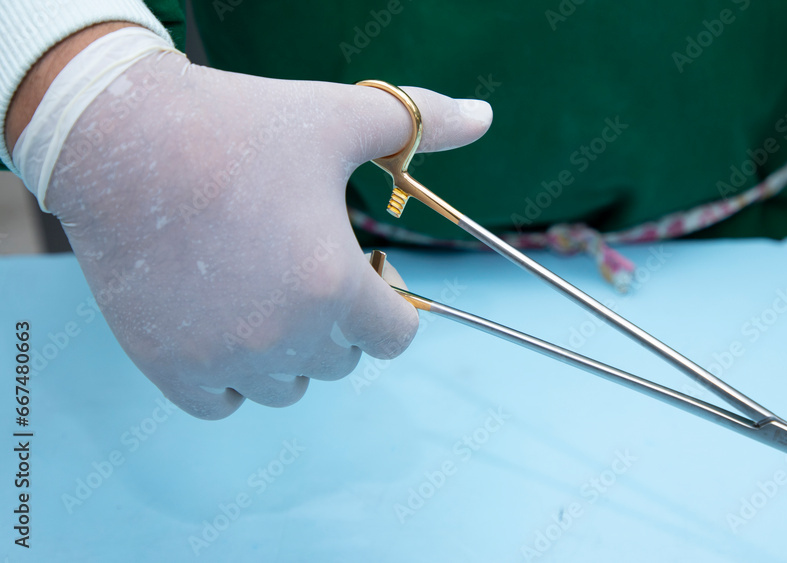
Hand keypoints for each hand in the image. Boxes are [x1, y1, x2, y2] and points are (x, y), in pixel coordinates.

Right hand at [17, 28, 490, 418]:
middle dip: (338, 321)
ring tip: (262, 292)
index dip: (386, 304)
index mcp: (335, 286)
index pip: (396, 338)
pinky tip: (223, 328)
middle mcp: (285, 336)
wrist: (118, 138)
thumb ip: (420, 123)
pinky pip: (224, 405)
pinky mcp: (169, 369)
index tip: (361, 273)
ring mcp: (224, 358)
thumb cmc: (237, 126)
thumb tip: (485, 117)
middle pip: (343, 360)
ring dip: (289, 353)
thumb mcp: (338, 116)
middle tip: (301, 267)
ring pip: (288, 387)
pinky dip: (232, 380)